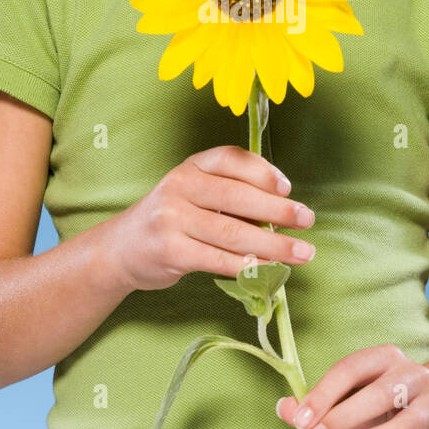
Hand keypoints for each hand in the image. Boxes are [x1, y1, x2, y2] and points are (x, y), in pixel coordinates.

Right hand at [110, 145, 315, 292]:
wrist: (120, 248)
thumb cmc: (171, 218)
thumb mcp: (193, 192)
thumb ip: (229, 193)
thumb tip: (283, 209)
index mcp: (191, 167)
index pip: (231, 159)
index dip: (263, 171)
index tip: (288, 188)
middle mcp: (180, 186)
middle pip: (237, 197)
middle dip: (278, 211)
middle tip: (307, 220)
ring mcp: (172, 219)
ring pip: (233, 233)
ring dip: (273, 245)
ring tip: (302, 253)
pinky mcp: (171, 251)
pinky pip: (218, 259)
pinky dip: (248, 266)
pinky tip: (269, 270)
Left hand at [276, 345, 428, 428]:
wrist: (426, 408)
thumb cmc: (374, 400)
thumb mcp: (345, 393)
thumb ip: (313, 402)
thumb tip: (285, 409)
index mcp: (386, 356)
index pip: (352, 368)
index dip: (324, 394)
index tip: (300, 420)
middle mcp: (415, 376)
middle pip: (381, 396)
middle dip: (343, 419)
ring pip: (402, 428)